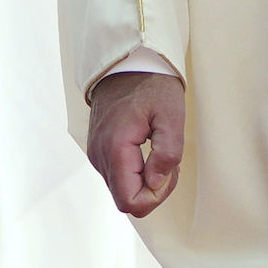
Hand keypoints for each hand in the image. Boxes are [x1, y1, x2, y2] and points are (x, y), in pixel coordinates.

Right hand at [88, 70, 184, 217]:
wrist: (125, 65)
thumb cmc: (151, 86)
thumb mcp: (172, 115)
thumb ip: (167, 153)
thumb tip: (155, 184)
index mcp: (116, 149)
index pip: (131, 202)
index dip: (156, 196)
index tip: (169, 170)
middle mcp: (99, 157)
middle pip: (126, 201)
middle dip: (154, 190)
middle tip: (169, 162)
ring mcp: (96, 155)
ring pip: (122, 191)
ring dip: (146, 181)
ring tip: (159, 152)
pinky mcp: (98, 152)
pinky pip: (118, 177)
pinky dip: (137, 173)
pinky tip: (147, 151)